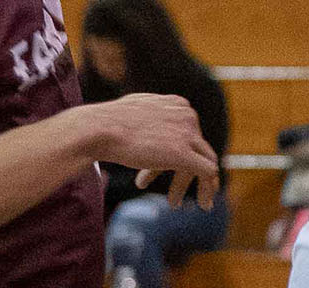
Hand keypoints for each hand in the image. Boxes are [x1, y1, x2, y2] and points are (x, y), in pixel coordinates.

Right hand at [75, 93, 219, 208]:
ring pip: (205, 161)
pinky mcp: (183, 153)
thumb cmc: (107, 124)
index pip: (186, 133)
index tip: (154, 172)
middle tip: (173, 196)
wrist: (100, 129)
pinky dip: (207, 188)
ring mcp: (187, 133)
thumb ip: (150, 118)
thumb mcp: (135, 111)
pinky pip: (208, 172)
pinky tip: (203, 203)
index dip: (172, 155)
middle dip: (183, 172)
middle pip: (196, 148)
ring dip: (195, 184)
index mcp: (177, 104)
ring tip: (178, 204)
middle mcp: (187, 115)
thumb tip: (146, 129)